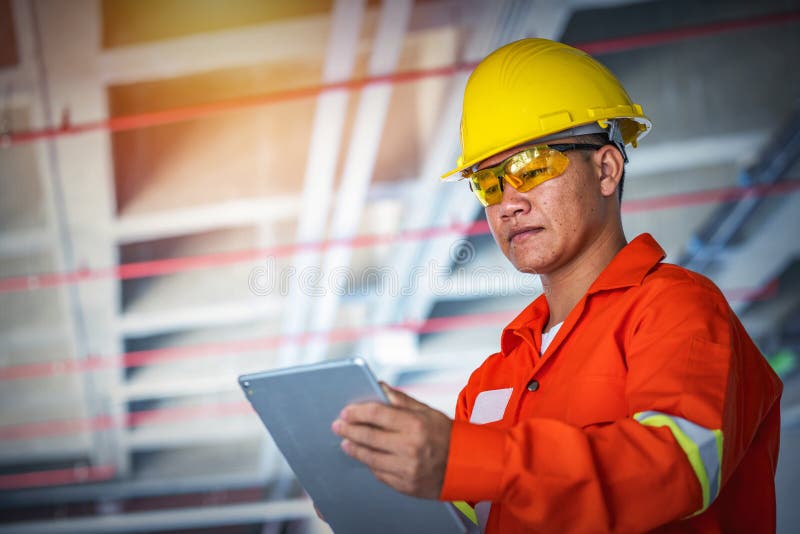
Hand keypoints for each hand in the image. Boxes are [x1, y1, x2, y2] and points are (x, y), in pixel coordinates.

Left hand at [332, 383, 452, 498]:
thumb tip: (378, 386)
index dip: (357, 412)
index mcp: (415, 424)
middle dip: (349, 430)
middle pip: (369, 437)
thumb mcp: (427, 411)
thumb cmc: (445, 434)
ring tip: (346, 442)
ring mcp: (408, 469)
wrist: (467, 465)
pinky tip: (364, 456)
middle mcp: (410, 447)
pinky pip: (380, 474)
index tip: (345, 411)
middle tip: (337, 426)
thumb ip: (400, 400)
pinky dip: (370, 464)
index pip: (377, 414)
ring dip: (354, 449)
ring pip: (371, 458)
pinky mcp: (407, 486)